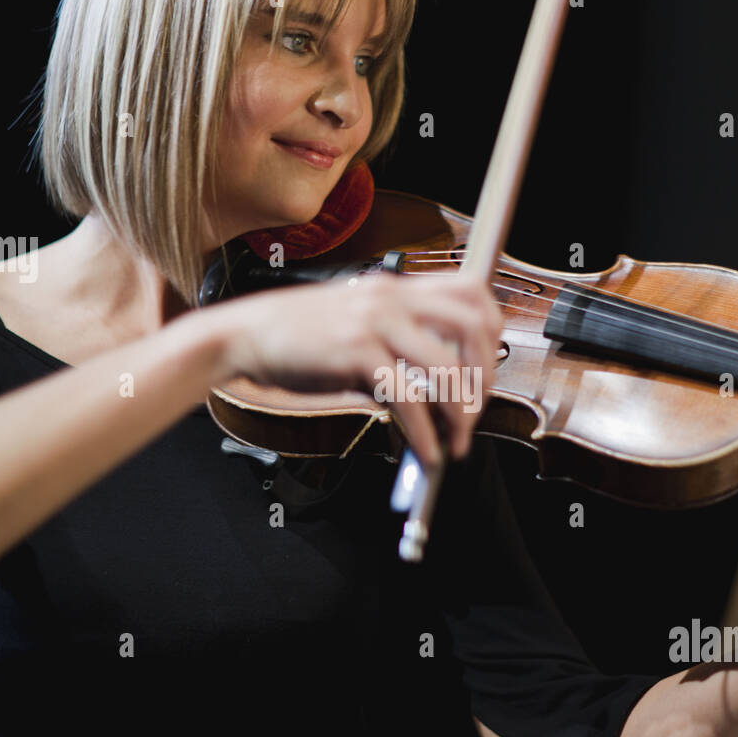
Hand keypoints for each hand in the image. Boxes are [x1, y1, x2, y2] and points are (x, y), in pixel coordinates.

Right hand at [214, 271, 503, 466]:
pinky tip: (427, 451)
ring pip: (447, 368)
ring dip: (461, 413)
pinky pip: (407, 398)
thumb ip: (397, 338)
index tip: (487, 370)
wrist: (245, 334)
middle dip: (485, 377)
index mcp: (395, 286)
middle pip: (473, 326)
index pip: (471, 291)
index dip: (492, 331)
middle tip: (476, 411)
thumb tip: (437, 383)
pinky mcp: (355, 354)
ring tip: (456, 441)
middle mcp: (391, 297)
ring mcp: (374, 323)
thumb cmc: (298, 334)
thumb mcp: (355, 318)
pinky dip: (425, 432)